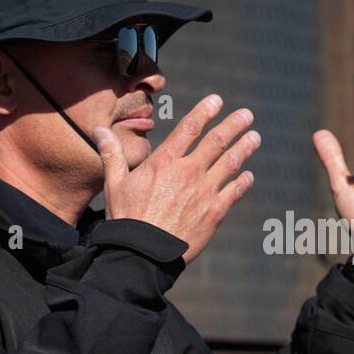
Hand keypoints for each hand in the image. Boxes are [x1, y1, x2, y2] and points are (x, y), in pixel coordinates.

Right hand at [97, 94, 260, 264]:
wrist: (144, 253)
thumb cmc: (127, 219)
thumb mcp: (114, 183)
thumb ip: (112, 153)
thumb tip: (99, 129)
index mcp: (164, 162)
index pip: (189, 128)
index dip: (205, 111)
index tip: (217, 100)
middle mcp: (188, 172)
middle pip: (217, 141)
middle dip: (234, 125)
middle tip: (247, 114)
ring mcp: (204, 192)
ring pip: (230, 163)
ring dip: (244, 148)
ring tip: (255, 137)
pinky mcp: (215, 212)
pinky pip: (234, 192)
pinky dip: (243, 181)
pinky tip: (249, 175)